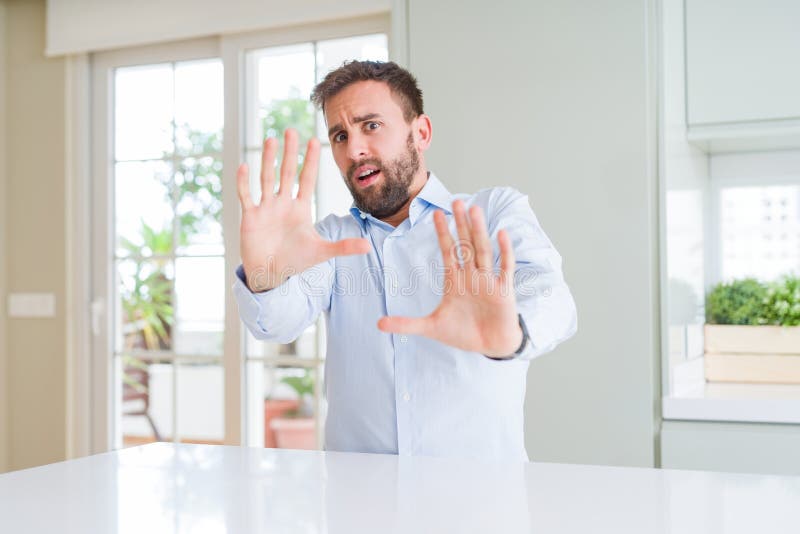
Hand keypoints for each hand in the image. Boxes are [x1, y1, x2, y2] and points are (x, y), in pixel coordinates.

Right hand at [237, 129, 369, 291]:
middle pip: (286, 172)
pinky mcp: (250, 217)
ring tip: (270, 139)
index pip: (307, 179)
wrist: (271, 274)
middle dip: (289, 152)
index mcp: (300, 208)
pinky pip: (246, 196)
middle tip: (291, 130)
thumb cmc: (296, 261)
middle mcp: (283, 203)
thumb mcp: (321, 252)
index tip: (314, 140)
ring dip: (268, 160)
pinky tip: (244, 166)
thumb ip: (343, 247)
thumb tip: (367, 247)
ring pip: (266, 178)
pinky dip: (244, 182)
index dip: (310, 161)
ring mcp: (266, 208)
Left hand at [377, 200, 522, 357]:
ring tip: (475, 211)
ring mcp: (488, 281)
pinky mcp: (503, 291)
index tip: (435, 213)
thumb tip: (379, 325)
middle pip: (465, 244)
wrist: (490, 346)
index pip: (447, 251)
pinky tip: (502, 234)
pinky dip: (505, 252)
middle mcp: (471, 276)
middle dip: (460, 224)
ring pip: (483, 251)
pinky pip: (505, 268)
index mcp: (455, 281)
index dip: (442, 232)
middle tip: (457, 200)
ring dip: (479, 231)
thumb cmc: (463, 333)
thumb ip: (406, 324)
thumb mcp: (432, 327)